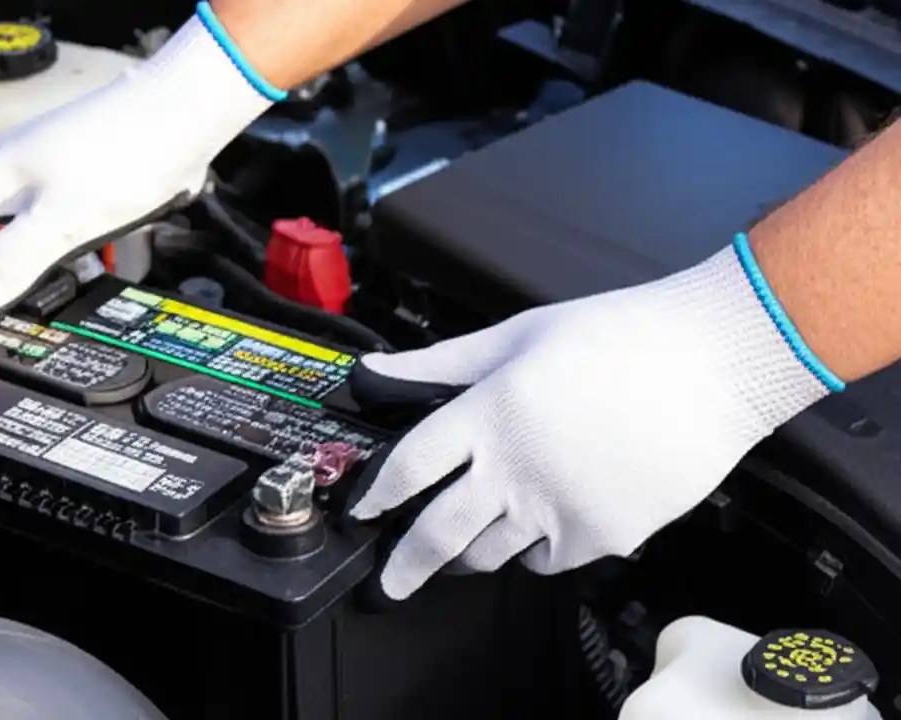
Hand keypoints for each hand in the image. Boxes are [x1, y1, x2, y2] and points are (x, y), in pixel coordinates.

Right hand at [0, 13, 272, 327]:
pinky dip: (35, 266)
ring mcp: (41, 183)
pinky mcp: (74, 189)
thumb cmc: (128, 148)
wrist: (186, 114)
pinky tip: (52, 284)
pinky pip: (38, 236)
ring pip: (0, 241)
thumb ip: (10, 261)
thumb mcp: (64, 217)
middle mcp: (8, 180)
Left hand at [349, 246, 832, 599]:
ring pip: (493, 554)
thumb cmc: (618, 336)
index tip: (363, 511)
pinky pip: (549, 561)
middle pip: (438, 532)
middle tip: (391, 582)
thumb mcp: (517, 336)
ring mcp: (558, 507)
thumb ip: (440, 362)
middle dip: (407, 564)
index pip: (410, 466)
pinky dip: (537, 551)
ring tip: (471, 542)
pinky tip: (544, 523)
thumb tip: (378, 368)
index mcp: (488, 412)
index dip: (377, 493)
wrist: (714, 360)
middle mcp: (514, 468)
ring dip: (474, 552)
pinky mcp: (602, 534)